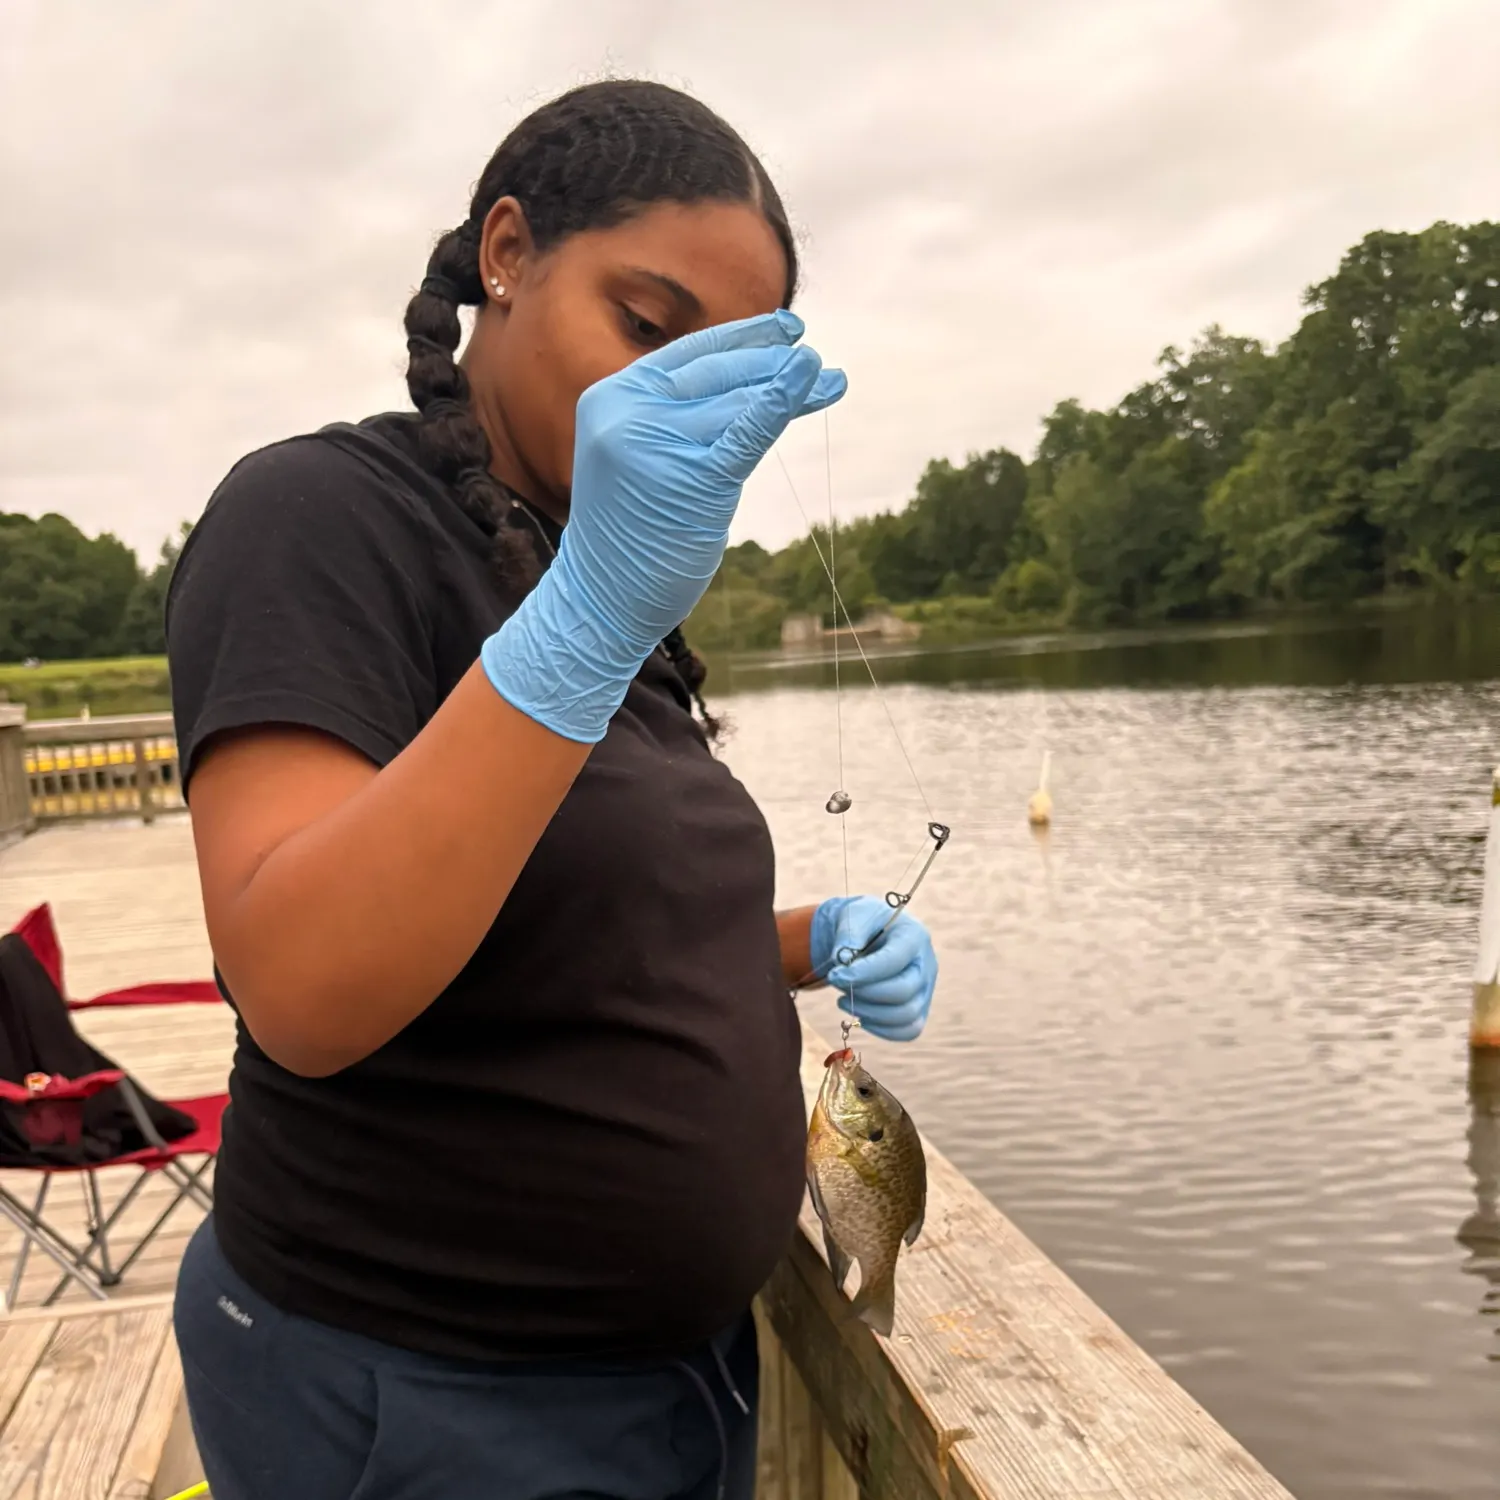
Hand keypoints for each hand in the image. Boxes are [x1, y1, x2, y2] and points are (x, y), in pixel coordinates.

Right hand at [481, 310, 845, 741]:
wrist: (602, 598)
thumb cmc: (631, 532)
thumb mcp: (641, 458)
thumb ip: (677, 418)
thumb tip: (750, 384)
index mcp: (612, 396)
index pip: (689, 356)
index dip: (743, 338)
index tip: (788, 331)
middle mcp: (630, 411)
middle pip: (718, 375)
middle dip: (773, 364)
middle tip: (817, 360)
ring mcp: (658, 442)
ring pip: (739, 403)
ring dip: (789, 388)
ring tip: (830, 378)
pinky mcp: (691, 477)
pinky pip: (746, 433)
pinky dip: (780, 405)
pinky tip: (808, 382)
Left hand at [809, 895, 937, 1042]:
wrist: (867, 934)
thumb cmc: (861, 924)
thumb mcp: (853, 917)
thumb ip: (848, 936)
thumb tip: (843, 962)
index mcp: (914, 936)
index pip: (894, 961)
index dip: (863, 973)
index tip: (835, 975)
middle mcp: (927, 964)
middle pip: (903, 992)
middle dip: (865, 993)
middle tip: (838, 984)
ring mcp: (926, 989)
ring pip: (906, 1015)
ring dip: (868, 1012)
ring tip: (843, 998)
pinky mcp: (919, 1009)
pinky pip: (908, 1031)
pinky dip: (881, 1029)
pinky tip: (859, 1015)